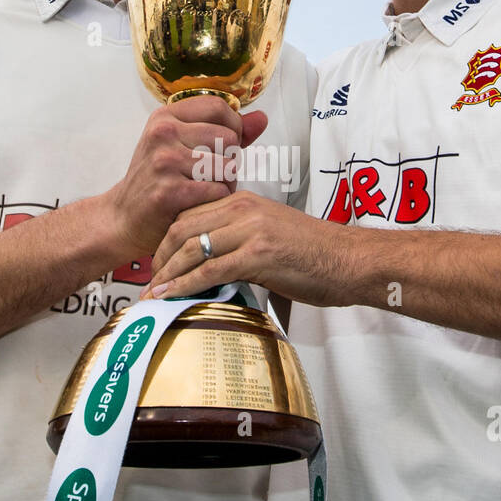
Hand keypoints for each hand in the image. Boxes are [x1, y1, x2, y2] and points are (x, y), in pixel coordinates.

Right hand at [103, 97, 267, 256]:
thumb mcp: (182, 145)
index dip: (233, 126)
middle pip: (229, 138)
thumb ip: (224, 131)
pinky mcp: (170, 191)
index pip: (219, 107)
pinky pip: (219, 191)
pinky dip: (217, 200)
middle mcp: (163, 133)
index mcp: (166, 116)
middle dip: (230, 160)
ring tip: (207, 190)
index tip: (224, 145)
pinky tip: (201, 203)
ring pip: (228, 166)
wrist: (123, 218)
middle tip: (213, 175)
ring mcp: (165, 162)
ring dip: (226, 183)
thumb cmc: (158, 180)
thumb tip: (262, 118)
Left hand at [143, 191, 342, 304]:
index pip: (191, 213)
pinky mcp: (257, 255)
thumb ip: (244, 243)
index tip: (157, 261)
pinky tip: (170, 297)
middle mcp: (244, 210)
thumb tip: (220, 268)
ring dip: (166, 274)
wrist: (351, 261)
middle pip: (182, 228)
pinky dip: (184, 285)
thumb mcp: (273, 237)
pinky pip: (209, 270)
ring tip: (152, 294)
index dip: (167, 238)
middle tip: (149, 281)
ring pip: (191, 248)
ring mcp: (250, 231)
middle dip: (159, 256)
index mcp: (246, 202)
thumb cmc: (318, 256)